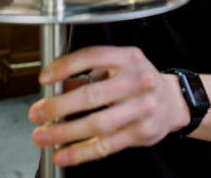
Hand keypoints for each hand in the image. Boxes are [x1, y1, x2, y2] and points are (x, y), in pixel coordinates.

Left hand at [28, 46, 188, 166]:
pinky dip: (82, 152)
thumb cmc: (138, 81)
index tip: (45, 78)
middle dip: (59, 106)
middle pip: (93, 95)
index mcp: (128, 58)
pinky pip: (107, 145)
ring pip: (98, 123)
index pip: (93, 56)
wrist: (174, 101)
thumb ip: (88, 75)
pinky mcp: (142, 132)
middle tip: (36, 112)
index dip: (65, 66)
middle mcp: (137, 81)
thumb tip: (57, 86)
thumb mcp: (117, 67)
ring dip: (65, 132)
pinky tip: (64, 154)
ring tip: (43, 135)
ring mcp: (142, 108)